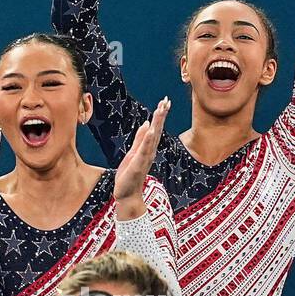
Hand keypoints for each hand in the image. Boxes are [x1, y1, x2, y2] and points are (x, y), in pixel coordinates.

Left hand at [113, 97, 168, 218]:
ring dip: (157, 123)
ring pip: (153, 137)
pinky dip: (148, 139)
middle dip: (161, 115)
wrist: (127, 194)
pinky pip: (144, 149)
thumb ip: (140, 139)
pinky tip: (151, 129)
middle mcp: (149, 152)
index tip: (165, 101)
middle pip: (157, 130)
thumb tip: (146, 124)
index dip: (160, 115)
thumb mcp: (133, 153)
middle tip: (166, 101)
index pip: (155, 129)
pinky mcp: (138, 164)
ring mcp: (145, 158)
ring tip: (161, 110)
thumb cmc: (130, 175)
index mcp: (147, 148)